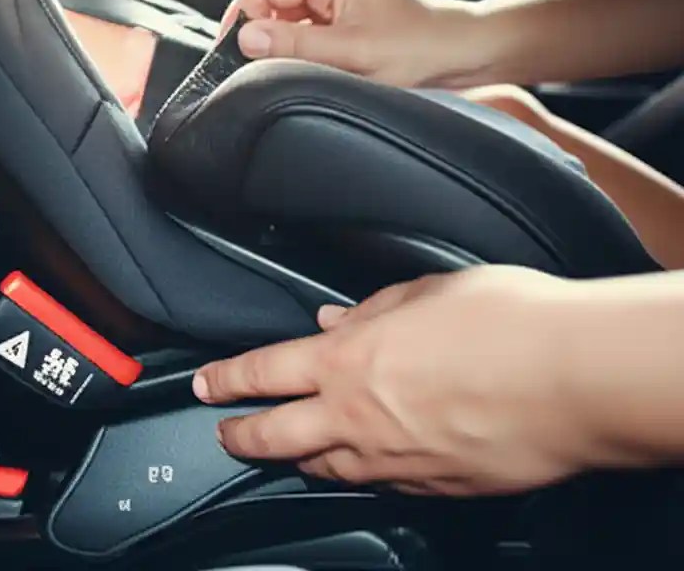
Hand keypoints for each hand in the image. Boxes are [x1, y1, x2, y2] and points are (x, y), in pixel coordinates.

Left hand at [193, 267, 596, 495]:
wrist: (572, 379)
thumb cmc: (507, 321)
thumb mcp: (428, 291)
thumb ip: (374, 308)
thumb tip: (339, 317)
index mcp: (346, 358)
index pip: (262, 372)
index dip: (226, 379)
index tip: (206, 385)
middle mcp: (356, 414)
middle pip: (274, 437)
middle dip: (240, 436)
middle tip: (224, 434)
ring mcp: (392, 458)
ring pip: (324, 470)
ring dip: (301, 460)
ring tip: (290, 457)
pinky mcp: (432, 486)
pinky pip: (381, 485)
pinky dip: (363, 475)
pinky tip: (366, 469)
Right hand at [220, 0, 486, 87]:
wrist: (463, 56)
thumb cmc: (420, 46)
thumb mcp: (353, 51)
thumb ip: (297, 44)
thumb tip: (246, 37)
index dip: (241, 19)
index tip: (228, 53)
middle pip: (268, 4)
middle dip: (258, 36)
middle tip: (248, 71)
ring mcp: (331, 0)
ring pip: (281, 23)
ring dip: (278, 49)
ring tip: (282, 75)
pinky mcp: (337, 22)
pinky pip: (299, 36)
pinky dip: (293, 56)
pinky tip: (299, 74)